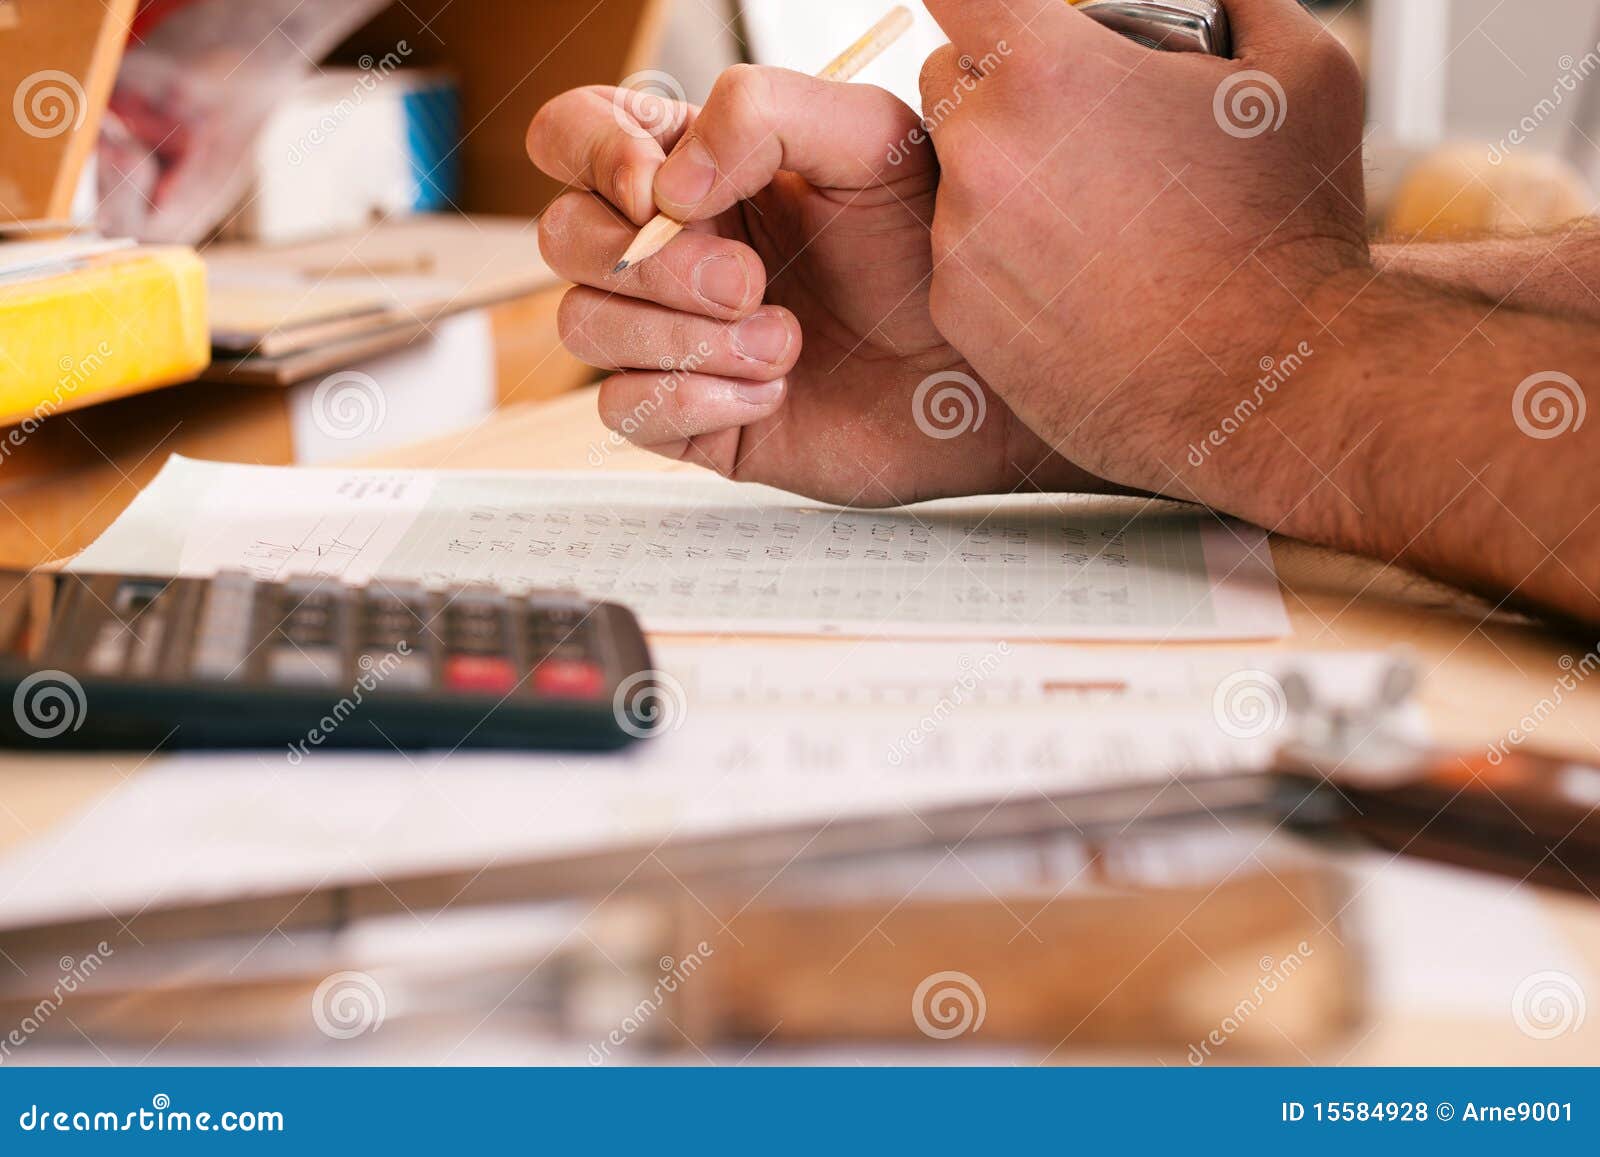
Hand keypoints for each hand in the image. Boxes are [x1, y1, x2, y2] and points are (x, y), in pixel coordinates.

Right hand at [526, 65, 1108, 505]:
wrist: (982, 370)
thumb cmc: (936, 251)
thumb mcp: (873, 141)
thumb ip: (764, 112)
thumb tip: (668, 186)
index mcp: (700, 166)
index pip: (576, 134)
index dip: (593, 154)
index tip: (659, 192)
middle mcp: (672, 248)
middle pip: (565, 236)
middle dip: (652, 264)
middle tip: (749, 282)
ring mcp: (673, 336)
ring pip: (586, 324)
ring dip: (686, 337)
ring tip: (787, 343)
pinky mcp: (689, 414)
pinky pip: (622, 406)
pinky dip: (695, 397)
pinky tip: (773, 391)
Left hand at [918, 0, 1368, 502]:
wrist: (1266, 382)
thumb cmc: (1289, 233)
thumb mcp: (1298, 70)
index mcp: (1046, 72)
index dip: (984, 0)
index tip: (1006, 14)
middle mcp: (984, 152)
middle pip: (947, 80)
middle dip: (999, 86)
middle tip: (1079, 123)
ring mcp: (962, 239)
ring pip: (953, 175)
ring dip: (1002, 177)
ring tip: (1095, 216)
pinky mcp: (958, 312)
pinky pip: (958, 255)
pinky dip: (999, 255)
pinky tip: (1079, 276)